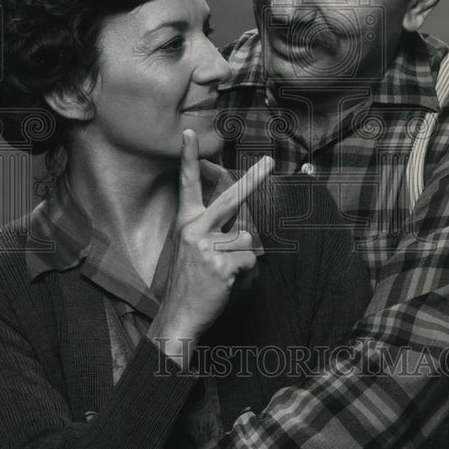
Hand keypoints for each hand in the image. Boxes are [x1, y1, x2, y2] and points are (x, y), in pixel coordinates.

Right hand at [148, 129, 273, 368]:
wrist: (178, 315)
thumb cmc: (189, 280)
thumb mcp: (192, 248)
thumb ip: (214, 229)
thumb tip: (245, 222)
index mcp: (186, 221)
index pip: (187, 183)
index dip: (188, 157)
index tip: (188, 133)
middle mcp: (195, 229)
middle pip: (230, 198)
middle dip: (253, 179)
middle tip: (270, 161)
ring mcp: (207, 246)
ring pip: (246, 238)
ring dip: (241, 256)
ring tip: (222, 271)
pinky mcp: (221, 264)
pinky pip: (249, 260)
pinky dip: (244, 273)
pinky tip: (226, 282)